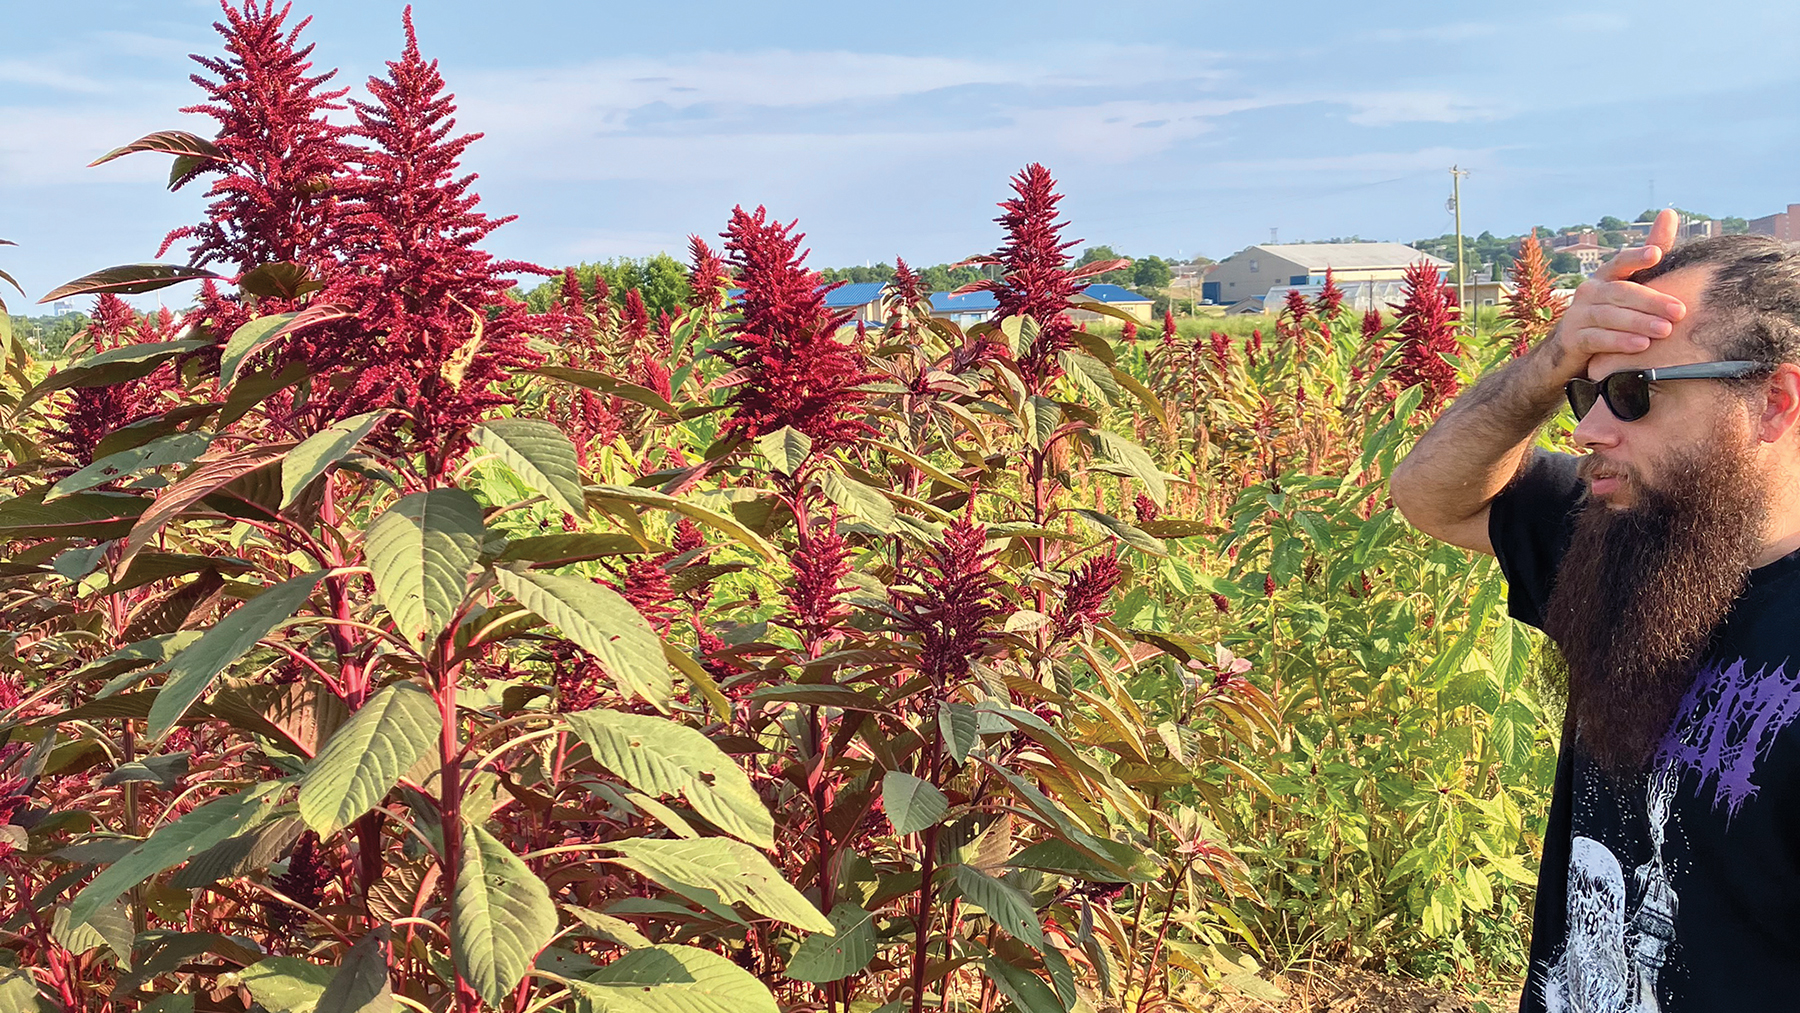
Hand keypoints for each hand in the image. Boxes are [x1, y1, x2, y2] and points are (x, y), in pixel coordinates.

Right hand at [1544, 209, 1687, 376]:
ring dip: (1638, 322)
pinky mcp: (1572, 339)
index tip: (1656, 254)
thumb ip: (1652, 249)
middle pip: (1619, 292)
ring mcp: (1577, 315)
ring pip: (1608, 316)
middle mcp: (1589, 291)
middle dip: (1650, 301)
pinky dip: (1618, 342)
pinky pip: (1596, 339)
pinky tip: (1640, 346)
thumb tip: (1669, 213)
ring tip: (1664, 330)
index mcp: (1605, 276)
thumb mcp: (1632, 282)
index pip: (1620, 262)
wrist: (1573, 348)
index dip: (1636, 257)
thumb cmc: (1613, 311)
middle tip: (1679, 311)